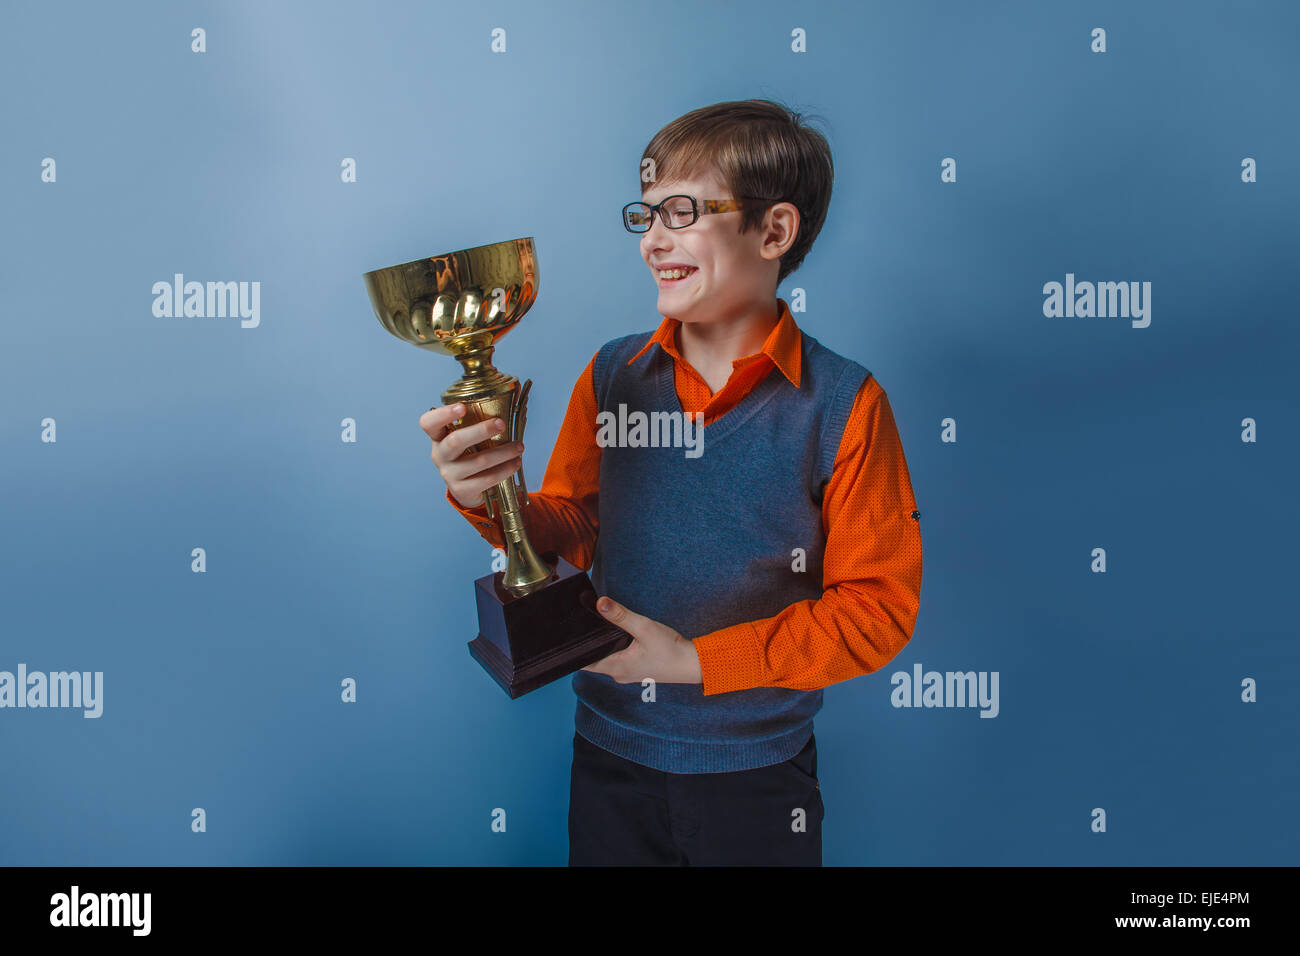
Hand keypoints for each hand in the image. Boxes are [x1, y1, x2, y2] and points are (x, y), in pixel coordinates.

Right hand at [420, 402, 523, 508]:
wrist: (468, 489)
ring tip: (519, 446)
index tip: (462, 407)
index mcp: (439, 437)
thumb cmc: (471, 454)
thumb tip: (513, 392)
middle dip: (481, 430)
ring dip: (503, 452)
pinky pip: (487, 479)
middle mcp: (440, 455)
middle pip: (455, 441)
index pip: (429, 423)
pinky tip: (515, 463)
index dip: (443, 414)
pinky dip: (505, 470)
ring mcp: (449, 474)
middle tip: (501, 423)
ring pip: (478, 461)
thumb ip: (480, 420)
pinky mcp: (462, 490)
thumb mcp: (469, 438)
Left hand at [582, 597, 702, 684]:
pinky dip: (613, 647)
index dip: (573, 650)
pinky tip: (617, 634)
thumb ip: (621, 615)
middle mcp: (618, 674)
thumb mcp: (644, 628)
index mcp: (616, 667)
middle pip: (593, 659)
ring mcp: (628, 673)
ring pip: (605, 658)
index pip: (583, 662)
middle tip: (580, 623)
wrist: (693, 664)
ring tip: (595, 625)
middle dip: (587, 643)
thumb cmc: (670, 650)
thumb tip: (599, 603)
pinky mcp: (636, 669)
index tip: (566, 635)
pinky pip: (617, 658)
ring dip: (601, 644)